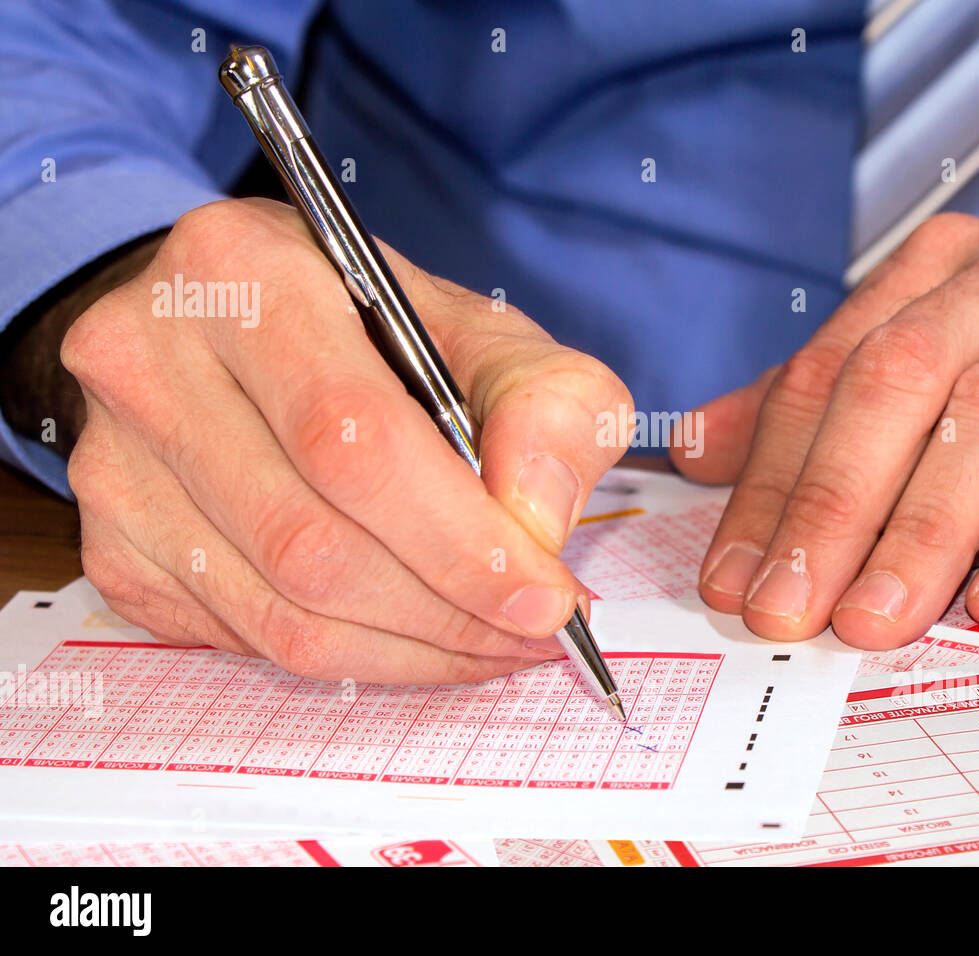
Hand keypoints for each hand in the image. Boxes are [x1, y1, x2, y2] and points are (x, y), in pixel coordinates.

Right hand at [60, 198, 631, 681]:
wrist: (250, 332)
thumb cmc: (378, 332)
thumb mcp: (488, 332)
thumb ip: (544, 403)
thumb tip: (537, 521)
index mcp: (241, 272)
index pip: (351, 437)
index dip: (459, 539)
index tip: (545, 595)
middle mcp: (147, 360)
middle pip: (312, 543)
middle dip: (449, 610)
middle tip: (533, 627)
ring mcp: (114, 463)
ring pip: (281, 612)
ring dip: (412, 648)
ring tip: (492, 636)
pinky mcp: (115, 546)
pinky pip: (249, 640)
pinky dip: (356, 656)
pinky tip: (416, 632)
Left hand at [673, 209, 978, 648]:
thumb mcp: (946, 372)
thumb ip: (828, 406)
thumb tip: (701, 450)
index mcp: (940, 268)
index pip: (827, 373)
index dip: (770, 480)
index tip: (733, 575)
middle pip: (894, 385)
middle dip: (829, 508)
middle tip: (785, 609)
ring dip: (921, 531)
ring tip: (872, 622)